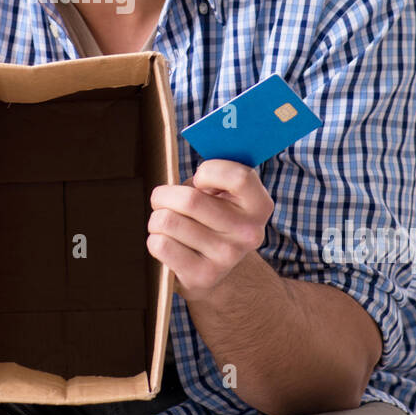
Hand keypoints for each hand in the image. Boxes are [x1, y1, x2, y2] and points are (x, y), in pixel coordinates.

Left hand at [147, 159, 274, 302]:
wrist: (220, 271)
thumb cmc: (215, 218)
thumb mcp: (227, 194)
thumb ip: (219, 172)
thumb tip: (207, 138)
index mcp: (260, 206)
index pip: (239, 176)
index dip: (209, 172)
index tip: (200, 180)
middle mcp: (248, 233)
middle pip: (190, 200)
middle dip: (165, 194)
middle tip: (163, 198)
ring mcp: (227, 257)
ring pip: (167, 220)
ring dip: (157, 217)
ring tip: (167, 222)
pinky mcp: (202, 275)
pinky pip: (160, 244)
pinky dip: (155, 238)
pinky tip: (168, 241)